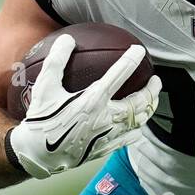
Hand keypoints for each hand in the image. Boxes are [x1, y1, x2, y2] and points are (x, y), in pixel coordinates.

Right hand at [8, 34, 160, 178]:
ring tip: (152, 100)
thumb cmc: (42, 119)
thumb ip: (57, 61)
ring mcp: (108, 134)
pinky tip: (138, 126)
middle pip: (140, 101)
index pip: (120, 74)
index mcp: (93, 99)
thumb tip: (67, 39)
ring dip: (149, 108)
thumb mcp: (45, 87)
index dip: (132, 59)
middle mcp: (106, 117)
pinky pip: (129, 138)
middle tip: (156, 80)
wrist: (38, 154)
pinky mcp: (106, 147)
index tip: (139, 50)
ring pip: (139, 120)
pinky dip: (137, 129)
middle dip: (152, 89)